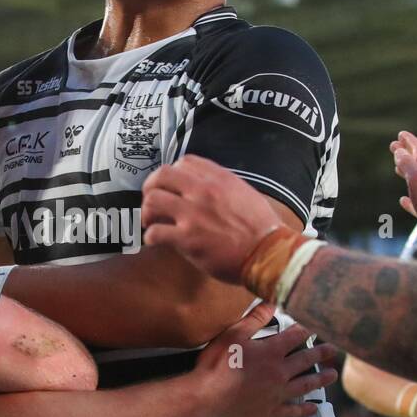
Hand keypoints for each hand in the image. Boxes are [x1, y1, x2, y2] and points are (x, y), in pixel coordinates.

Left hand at [141, 155, 282, 283]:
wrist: (269, 253)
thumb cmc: (262, 228)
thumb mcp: (245, 193)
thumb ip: (223, 186)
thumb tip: (206, 186)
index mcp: (219, 179)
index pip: (184, 162)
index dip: (173, 175)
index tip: (172, 187)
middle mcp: (203, 191)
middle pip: (161, 175)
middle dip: (150, 188)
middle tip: (152, 202)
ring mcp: (193, 214)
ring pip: (152, 200)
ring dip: (147, 212)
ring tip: (152, 222)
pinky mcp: (187, 238)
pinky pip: (155, 232)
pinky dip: (151, 237)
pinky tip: (157, 241)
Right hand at [193, 304, 338, 416]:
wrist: (206, 398)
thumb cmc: (216, 365)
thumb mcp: (233, 335)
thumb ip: (254, 319)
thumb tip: (272, 303)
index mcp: (272, 351)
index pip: (296, 336)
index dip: (307, 329)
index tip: (318, 325)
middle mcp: (280, 372)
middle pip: (306, 360)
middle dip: (321, 353)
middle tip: (334, 350)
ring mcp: (277, 393)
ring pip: (305, 384)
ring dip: (321, 379)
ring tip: (332, 374)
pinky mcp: (271, 412)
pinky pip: (293, 411)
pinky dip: (305, 410)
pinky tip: (313, 408)